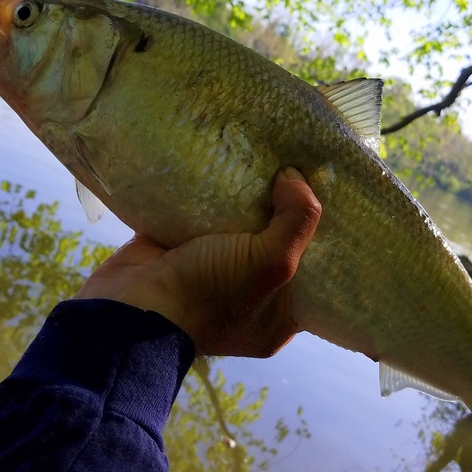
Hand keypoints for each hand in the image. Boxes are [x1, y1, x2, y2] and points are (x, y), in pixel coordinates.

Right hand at [74, 167, 321, 356]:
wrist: (131, 306)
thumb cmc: (210, 294)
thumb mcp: (271, 263)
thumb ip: (297, 219)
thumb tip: (295, 177)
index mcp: (279, 315)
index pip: (315, 275)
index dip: (328, 239)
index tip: (340, 202)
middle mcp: (251, 294)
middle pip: (279, 243)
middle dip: (288, 209)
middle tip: (307, 168)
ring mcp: (214, 269)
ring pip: (241, 225)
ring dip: (251, 195)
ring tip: (273, 156)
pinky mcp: (182, 246)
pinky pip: (204, 212)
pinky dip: (214, 190)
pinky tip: (230, 160)